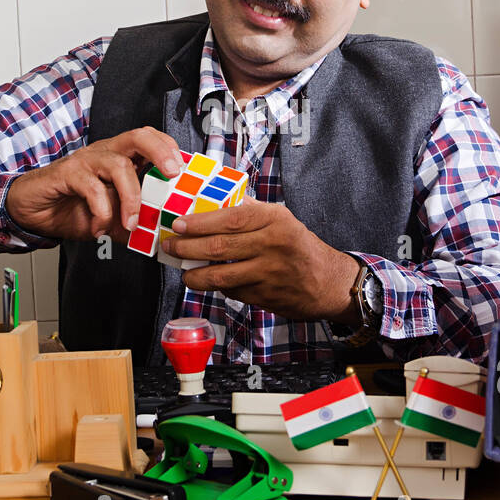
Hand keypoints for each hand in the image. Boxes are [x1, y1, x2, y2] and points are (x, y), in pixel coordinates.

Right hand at [5, 127, 182, 241]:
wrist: (31, 210)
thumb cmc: (70, 207)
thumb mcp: (110, 218)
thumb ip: (133, 222)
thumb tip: (159, 235)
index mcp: (118, 157)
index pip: (149, 139)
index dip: (169, 148)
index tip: (185, 168)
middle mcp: (104, 152)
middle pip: (138, 136)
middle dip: (160, 151)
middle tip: (173, 174)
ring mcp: (86, 160)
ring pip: (117, 164)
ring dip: (131, 197)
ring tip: (131, 223)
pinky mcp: (66, 173)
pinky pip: (91, 187)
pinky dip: (101, 211)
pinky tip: (99, 226)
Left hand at [162, 199, 360, 323]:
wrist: (328, 282)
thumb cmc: (300, 245)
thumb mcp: (282, 220)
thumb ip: (251, 211)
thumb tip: (214, 203)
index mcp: (275, 219)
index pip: (230, 219)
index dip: (200, 223)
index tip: (179, 224)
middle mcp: (272, 244)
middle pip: (219, 246)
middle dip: (188, 248)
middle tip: (170, 247)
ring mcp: (269, 273)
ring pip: (221, 275)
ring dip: (196, 276)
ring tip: (184, 273)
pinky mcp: (265, 296)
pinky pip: (233, 291)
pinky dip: (218, 288)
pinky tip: (209, 283)